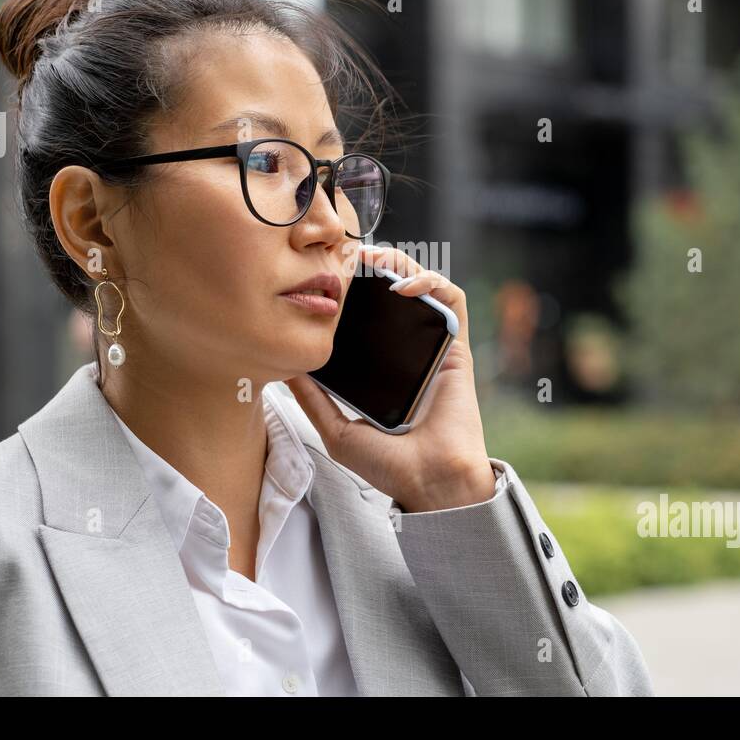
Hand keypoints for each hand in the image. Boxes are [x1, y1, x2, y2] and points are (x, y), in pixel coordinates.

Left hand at [285, 244, 494, 512]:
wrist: (430, 482)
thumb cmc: (389, 466)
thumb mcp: (336, 429)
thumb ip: (311, 399)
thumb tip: (282, 366)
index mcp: (382, 366)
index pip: (367, 313)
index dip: (350, 287)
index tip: (325, 276)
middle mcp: (408, 351)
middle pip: (393, 289)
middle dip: (372, 263)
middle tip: (346, 256)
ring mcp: (433, 346)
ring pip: (423, 285)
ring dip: (400, 261)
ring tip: (374, 259)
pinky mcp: (457, 347)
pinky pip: (452, 300)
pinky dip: (431, 282)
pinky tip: (404, 286)